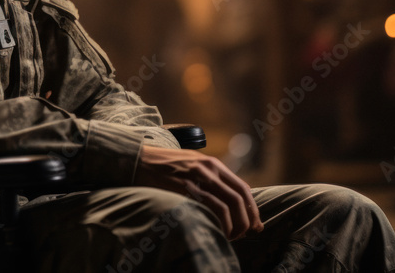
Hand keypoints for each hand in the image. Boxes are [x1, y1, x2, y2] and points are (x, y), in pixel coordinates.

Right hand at [135, 146, 263, 239]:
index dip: (252, 208)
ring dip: (235, 224)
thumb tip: (223, 201)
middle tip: (246, 234)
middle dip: (248, 219)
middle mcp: (209, 168)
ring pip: (229, 204)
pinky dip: (220, 222)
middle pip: (240, 197)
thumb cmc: (163, 166)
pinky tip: (217, 230)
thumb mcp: (190, 165)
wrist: (138, 159)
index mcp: (212, 163)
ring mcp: (198, 177)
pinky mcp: (186, 187)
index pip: (242, 187)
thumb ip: (207, 178)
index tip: (256, 224)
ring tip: (231, 236)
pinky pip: (211, 207)